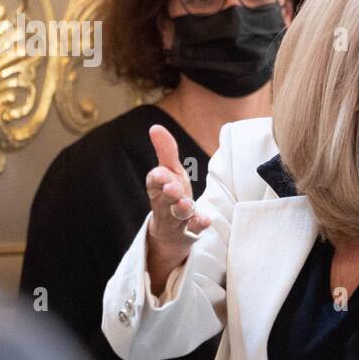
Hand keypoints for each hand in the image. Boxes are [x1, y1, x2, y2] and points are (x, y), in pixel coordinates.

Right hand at [145, 124, 210, 291]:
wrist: (171, 233)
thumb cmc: (172, 195)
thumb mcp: (170, 172)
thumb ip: (166, 151)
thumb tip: (155, 127)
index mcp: (158, 189)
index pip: (154, 182)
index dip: (157, 178)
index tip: (161, 172)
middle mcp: (165, 205)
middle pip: (164, 200)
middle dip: (168, 193)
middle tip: (173, 188)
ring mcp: (176, 221)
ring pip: (177, 216)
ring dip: (181, 209)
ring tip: (187, 204)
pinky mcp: (189, 232)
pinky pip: (194, 229)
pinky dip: (198, 225)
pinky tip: (205, 220)